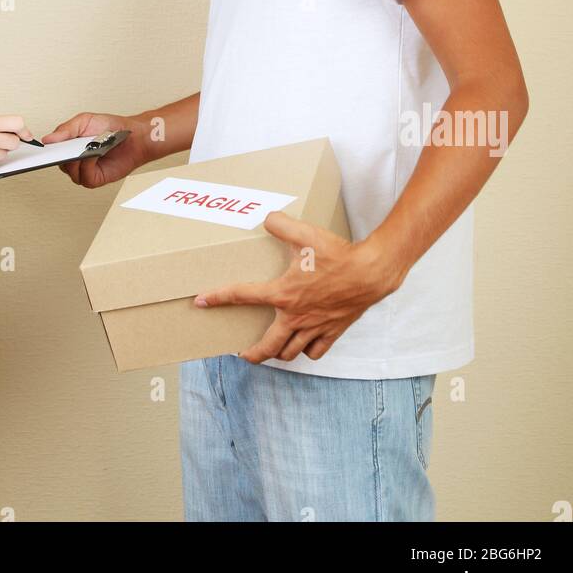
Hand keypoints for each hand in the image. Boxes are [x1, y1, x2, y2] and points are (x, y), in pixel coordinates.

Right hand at [43, 111, 145, 187]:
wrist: (132, 136)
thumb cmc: (110, 127)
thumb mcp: (83, 121)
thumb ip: (65, 130)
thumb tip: (48, 139)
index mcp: (68, 147)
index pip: (50, 153)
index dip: (45, 152)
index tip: (41, 149)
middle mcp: (74, 161)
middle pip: (58, 163)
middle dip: (61, 156)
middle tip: (64, 148)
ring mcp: (84, 171)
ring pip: (71, 172)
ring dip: (77, 160)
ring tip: (84, 148)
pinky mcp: (95, 179)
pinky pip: (85, 177)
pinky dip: (87, 165)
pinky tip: (93, 155)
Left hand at [193, 213, 399, 363]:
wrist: (371, 273)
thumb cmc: (338, 255)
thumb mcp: (306, 234)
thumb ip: (282, 225)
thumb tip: (267, 219)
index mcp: (284, 293)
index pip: (242, 295)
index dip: (218, 298)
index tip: (201, 301)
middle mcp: (296, 315)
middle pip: (268, 346)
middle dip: (252, 354)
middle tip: (242, 353)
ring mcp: (314, 327)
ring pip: (291, 352)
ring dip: (278, 354)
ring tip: (272, 350)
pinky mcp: (332, 331)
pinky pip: (315, 351)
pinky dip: (307, 351)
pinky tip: (304, 345)